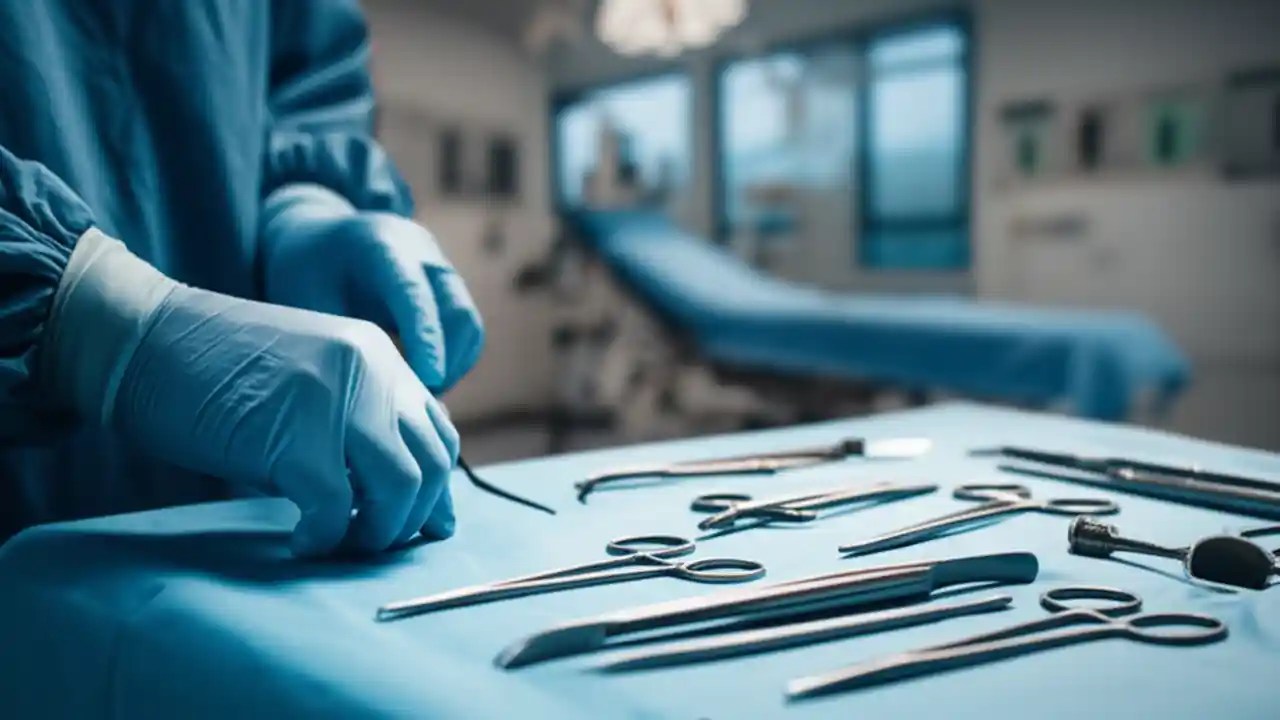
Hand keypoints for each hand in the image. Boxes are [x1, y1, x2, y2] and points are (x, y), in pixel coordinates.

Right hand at [115, 286, 458, 555]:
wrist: (139, 338)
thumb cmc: (212, 373)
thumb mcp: (307, 385)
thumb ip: (357, 425)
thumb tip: (399, 501)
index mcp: (377, 357)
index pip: (438, 430)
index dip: (435, 487)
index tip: (420, 523)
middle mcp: (371, 370)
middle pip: (432, 463)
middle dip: (410, 517)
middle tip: (371, 541)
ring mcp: (336, 400)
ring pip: (400, 487)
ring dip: (377, 531)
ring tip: (340, 541)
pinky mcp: (294, 436)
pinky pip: (334, 510)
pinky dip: (323, 539)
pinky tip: (301, 542)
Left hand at [261, 186, 483, 392]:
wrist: (321, 237)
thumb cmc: (306, 269)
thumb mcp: (309, 299)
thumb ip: (341, 337)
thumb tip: (373, 391)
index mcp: (382, 245)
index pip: (415, 295)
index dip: (426, 338)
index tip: (430, 379)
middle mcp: (422, 253)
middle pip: (457, 312)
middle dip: (447, 361)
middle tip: (419, 399)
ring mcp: (440, 269)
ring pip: (468, 325)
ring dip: (454, 365)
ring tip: (421, 394)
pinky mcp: (448, 288)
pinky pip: (466, 329)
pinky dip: (454, 359)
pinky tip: (426, 379)